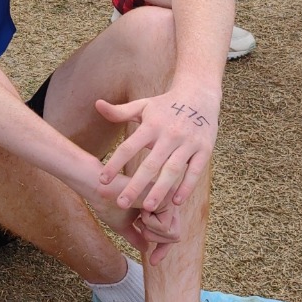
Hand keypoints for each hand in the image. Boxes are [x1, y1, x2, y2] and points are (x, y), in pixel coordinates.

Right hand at [81, 167, 180, 262]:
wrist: (99, 190)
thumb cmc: (108, 205)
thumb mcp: (124, 225)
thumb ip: (136, 236)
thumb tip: (145, 249)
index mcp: (158, 207)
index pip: (169, 234)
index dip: (162, 250)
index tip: (152, 262)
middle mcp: (167, 202)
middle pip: (175, 236)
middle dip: (157, 241)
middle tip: (140, 227)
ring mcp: (168, 199)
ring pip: (173, 234)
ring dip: (151, 232)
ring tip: (138, 217)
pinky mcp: (166, 198)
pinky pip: (165, 226)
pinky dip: (149, 224)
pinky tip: (140, 210)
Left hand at [93, 86, 218, 215]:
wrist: (200, 95)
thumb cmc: (166, 105)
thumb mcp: (143, 105)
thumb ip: (120, 111)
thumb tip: (97, 104)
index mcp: (151, 125)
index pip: (129, 146)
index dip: (115, 163)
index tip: (102, 181)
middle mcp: (169, 134)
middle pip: (150, 163)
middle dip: (135, 185)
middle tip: (121, 203)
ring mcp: (188, 143)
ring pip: (172, 170)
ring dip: (160, 190)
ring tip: (148, 207)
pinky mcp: (204, 149)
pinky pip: (195, 171)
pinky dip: (187, 186)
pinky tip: (176, 201)